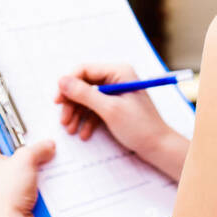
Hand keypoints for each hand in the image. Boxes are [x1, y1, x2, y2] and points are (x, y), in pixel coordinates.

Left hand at [0, 135, 55, 216]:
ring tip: (49, 162)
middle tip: (44, 145)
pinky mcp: (7, 199)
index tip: (31, 128)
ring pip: (19, 170)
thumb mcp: (26, 159)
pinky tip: (47, 180)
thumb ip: (39, 148)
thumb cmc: (9, 189)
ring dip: (34, 167)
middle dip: (29, 150)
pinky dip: (34, 182)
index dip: (15, 130)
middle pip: (11, 152)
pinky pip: (23, 185)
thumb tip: (49, 145)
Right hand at [55, 62, 172, 159]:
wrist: (158, 147)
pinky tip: (84, 133)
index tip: (58, 100)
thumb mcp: (109, 110)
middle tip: (63, 119)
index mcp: (119, 71)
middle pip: (84, 84)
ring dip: (77, 113)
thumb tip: (62, 81)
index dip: (68, 84)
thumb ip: (84, 94)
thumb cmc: (140, 127)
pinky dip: (87, 120)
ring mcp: (116, 91)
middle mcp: (116, 78)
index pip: (85, 69)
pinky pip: (95, 108)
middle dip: (72, 103)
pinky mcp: (115, 104)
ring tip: (70, 129)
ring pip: (87, 98)